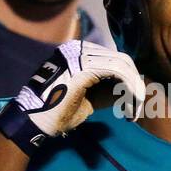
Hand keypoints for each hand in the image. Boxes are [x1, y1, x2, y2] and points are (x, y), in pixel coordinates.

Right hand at [0, 39, 144, 154]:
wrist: (33, 122)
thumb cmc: (56, 113)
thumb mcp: (88, 99)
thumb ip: (107, 90)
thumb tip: (131, 88)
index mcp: (77, 53)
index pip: (113, 59)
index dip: (129, 80)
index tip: (133, 104)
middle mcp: (78, 48)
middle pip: (121, 59)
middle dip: (135, 84)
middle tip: (137, 109)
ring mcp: (79, 54)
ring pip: (122, 64)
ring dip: (135, 89)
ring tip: (134, 111)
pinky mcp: (82, 65)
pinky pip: (117, 71)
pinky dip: (130, 88)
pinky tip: (131, 106)